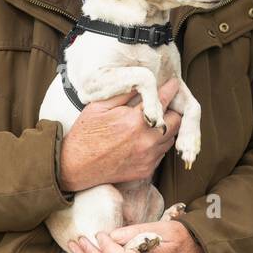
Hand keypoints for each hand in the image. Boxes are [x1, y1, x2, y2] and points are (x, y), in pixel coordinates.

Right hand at [58, 78, 181, 191]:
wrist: (76, 166)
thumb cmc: (85, 135)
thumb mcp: (99, 107)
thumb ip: (123, 94)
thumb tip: (141, 83)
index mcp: (134, 121)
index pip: (163, 100)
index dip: (171, 89)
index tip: (174, 84)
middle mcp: (145, 140)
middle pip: (176, 121)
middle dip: (172, 111)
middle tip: (165, 106)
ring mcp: (148, 157)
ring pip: (172, 138)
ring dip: (167, 129)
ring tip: (155, 123)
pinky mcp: (147, 169)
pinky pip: (162, 154)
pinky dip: (159, 145)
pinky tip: (146, 139)